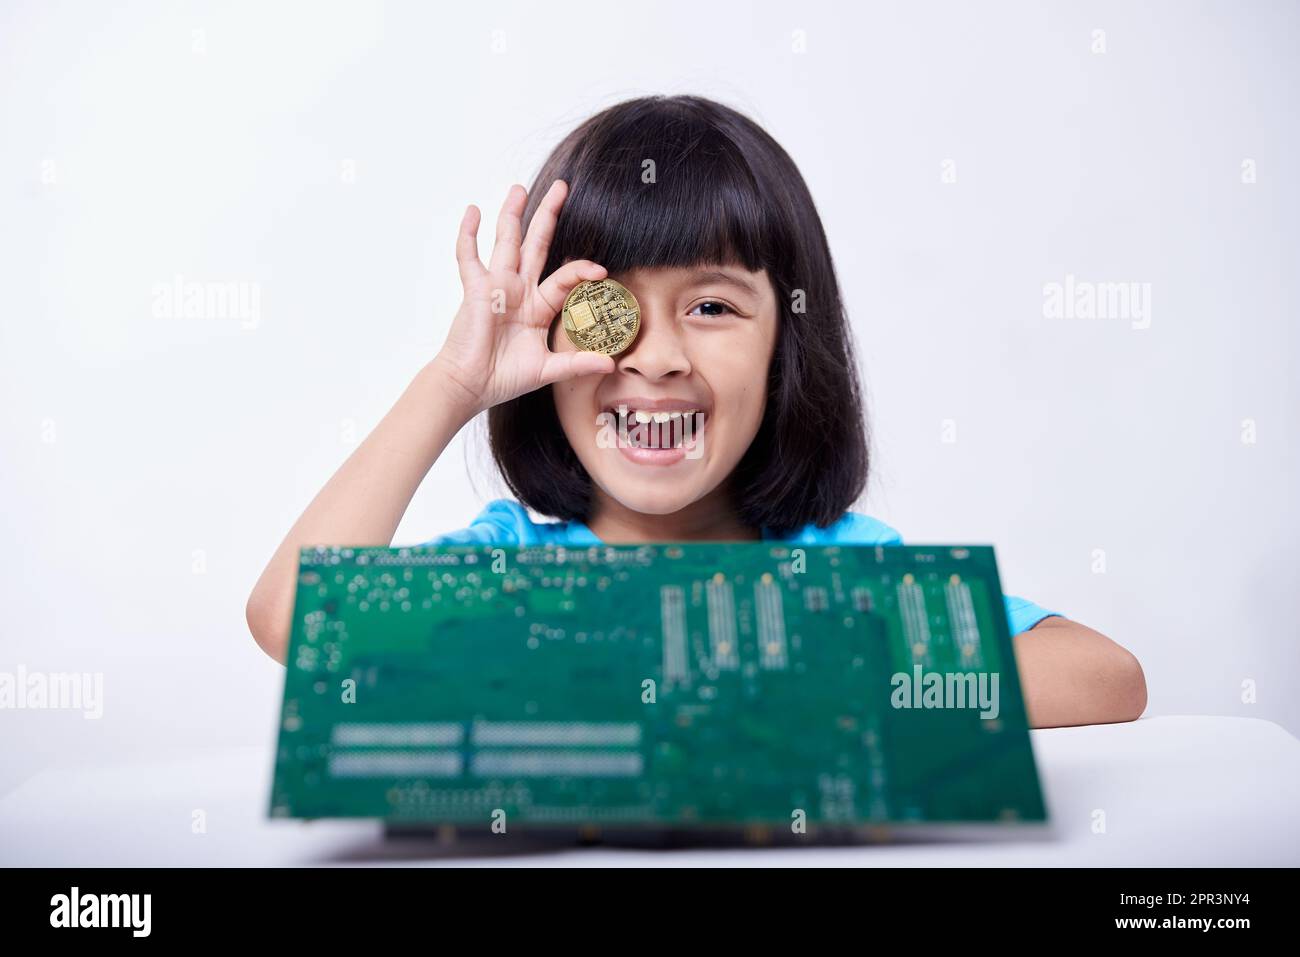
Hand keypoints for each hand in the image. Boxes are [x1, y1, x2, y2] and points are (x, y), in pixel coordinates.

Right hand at [433, 180, 615, 415]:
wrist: (470, 386)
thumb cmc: (503, 378)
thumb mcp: (547, 369)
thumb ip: (577, 363)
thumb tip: (610, 364)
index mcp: (536, 307)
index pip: (564, 278)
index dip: (581, 270)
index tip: (601, 271)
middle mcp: (518, 290)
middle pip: (536, 244)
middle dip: (548, 215)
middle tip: (562, 186)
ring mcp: (495, 286)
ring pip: (506, 241)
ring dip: (512, 214)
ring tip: (518, 188)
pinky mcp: (475, 289)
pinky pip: (469, 256)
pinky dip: (469, 234)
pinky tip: (473, 210)